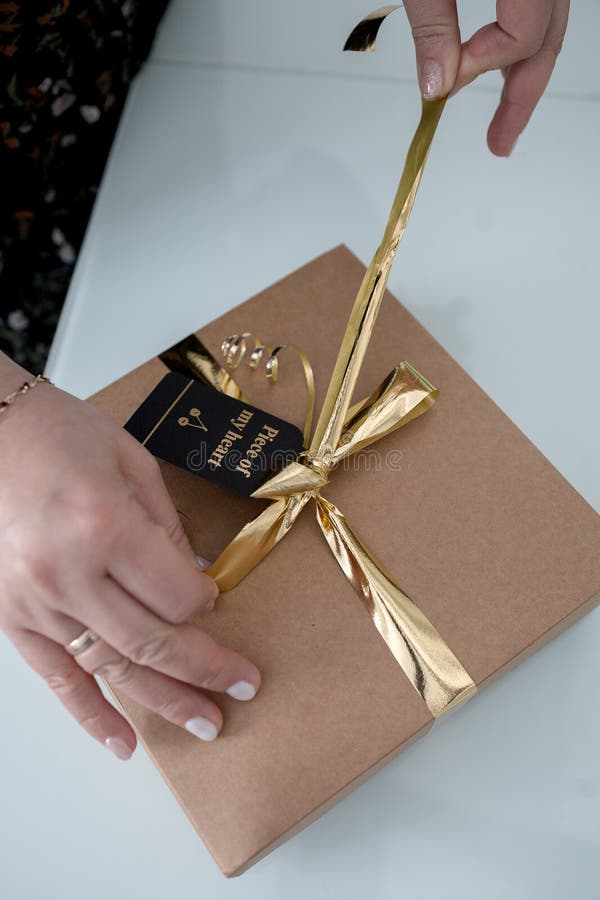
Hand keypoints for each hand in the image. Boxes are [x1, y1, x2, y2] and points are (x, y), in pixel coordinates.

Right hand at [0, 377, 260, 759]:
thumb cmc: (61, 435)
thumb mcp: (133, 463)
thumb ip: (167, 528)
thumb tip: (195, 582)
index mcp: (104, 525)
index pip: (176, 595)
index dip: (204, 603)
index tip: (213, 600)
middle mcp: (68, 571)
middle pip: (152, 641)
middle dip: (205, 671)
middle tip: (243, 688)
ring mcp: (35, 600)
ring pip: (111, 668)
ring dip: (162, 701)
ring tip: (205, 723)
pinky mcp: (11, 615)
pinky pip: (56, 677)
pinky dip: (90, 714)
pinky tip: (123, 742)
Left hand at [404, 0, 569, 155]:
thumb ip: (434, 27)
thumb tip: (436, 83)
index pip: (522, 38)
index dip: (482, 64)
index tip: (446, 78)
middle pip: (546, 43)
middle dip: (521, 99)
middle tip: (499, 144)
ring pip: (546, 31)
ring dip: (522, 77)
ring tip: (504, 122)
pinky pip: (536, 16)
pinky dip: (518, 47)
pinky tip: (502, 71)